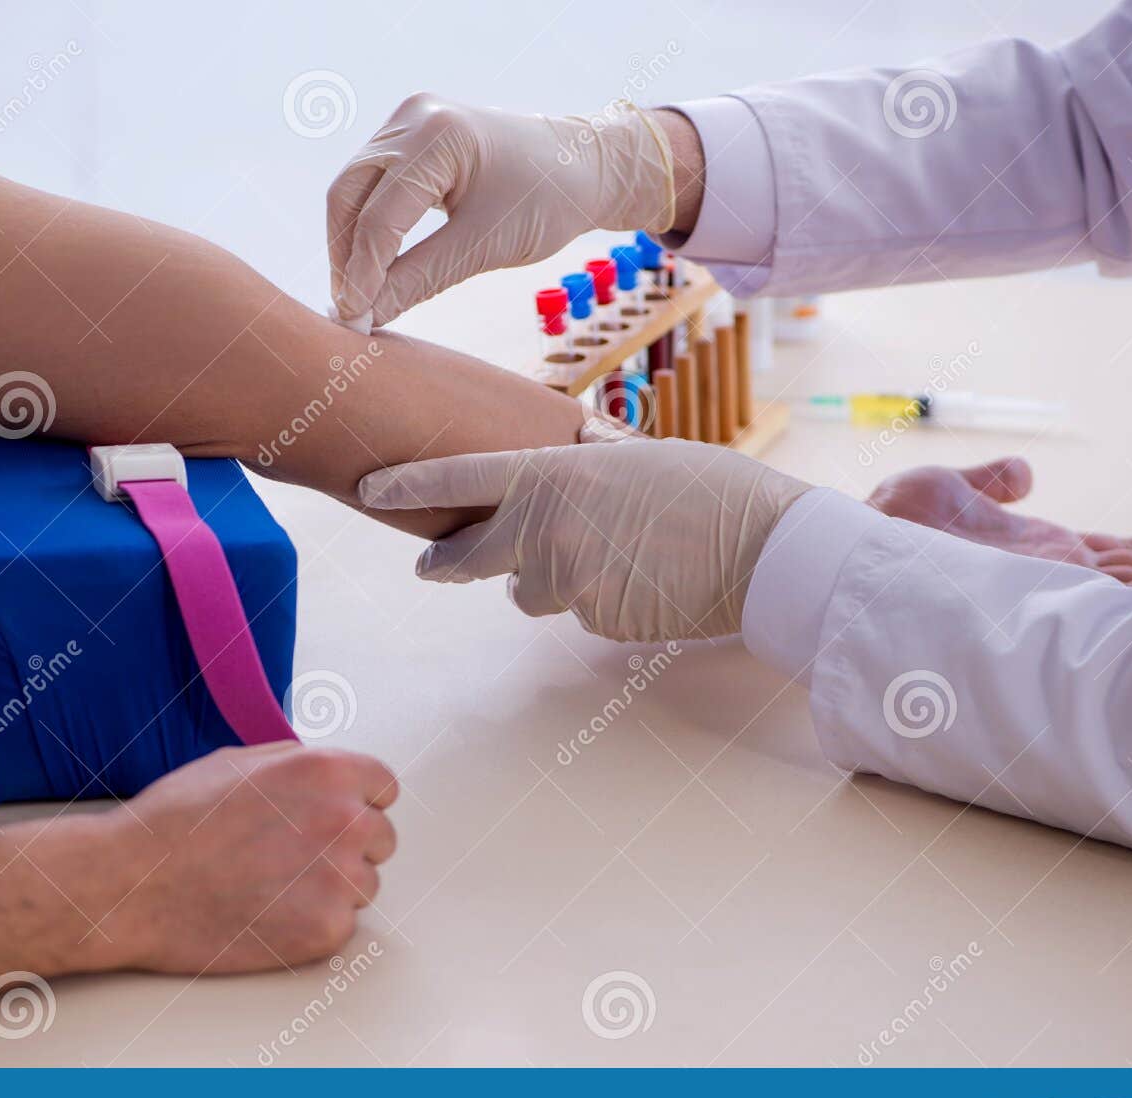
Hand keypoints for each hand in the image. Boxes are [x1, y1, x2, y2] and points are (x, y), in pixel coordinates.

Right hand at [104, 742, 398, 973]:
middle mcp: (345, 821)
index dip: (358, 802)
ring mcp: (339, 879)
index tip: (333, 818)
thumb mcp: (240, 762)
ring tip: (272, 887)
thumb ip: (300, 764)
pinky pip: (342, 926)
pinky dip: (313, 926)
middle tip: (294, 858)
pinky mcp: (326, 931)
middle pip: (381, 839)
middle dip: (348, 847)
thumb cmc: (177, 820)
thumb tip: (331, 776)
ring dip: (332, 888)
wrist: (133, 884)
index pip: (385, 788)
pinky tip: (268, 915)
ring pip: (364, 885)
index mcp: (329, 772)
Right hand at [327, 93, 674, 328]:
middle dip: (345, 256)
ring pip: (354, 188)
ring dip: (351, 243)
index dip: (362, 273)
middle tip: (348, 310)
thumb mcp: (485, 246)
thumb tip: (365, 316)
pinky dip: (368, 225)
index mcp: (438, 135)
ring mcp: (410, 121)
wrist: (584, 166)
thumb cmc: (547, 200)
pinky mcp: (413, 136)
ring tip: (357, 294)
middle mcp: (414, 117)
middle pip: (349, 193)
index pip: (379, 215)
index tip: (354, 321)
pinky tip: (372, 265)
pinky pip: (374, 184)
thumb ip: (420, 279)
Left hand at [359, 437, 810, 641]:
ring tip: (616, 555)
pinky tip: (646, 581)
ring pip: (532, 590)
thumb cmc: (710, 490)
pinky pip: (581, 614)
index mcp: (553, 475)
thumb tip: (574, 442)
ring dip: (553, 579)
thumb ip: (589, 457)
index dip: (409, 485)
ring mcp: (568, 583)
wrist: (762, 550)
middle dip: (450, 563)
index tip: (369, 489)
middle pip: (473, 559)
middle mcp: (547, 530)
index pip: (459, 480)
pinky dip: (602, 601)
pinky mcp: (595, 622)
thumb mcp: (640, 454)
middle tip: (432, 566)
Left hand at [868, 457, 1131, 591]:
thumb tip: (1026, 474)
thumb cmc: (886, 524)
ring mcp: (1047, 586)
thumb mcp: (946, 489)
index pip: (1119, 554)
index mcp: (1040, 551)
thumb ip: (991, 482)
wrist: (855, 544)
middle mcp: (1051, 576)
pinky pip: (1111, 593)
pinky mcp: (1040, 591)